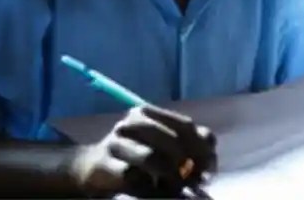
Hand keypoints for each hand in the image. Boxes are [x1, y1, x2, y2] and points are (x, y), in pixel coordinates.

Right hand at [70, 105, 216, 198]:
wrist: (93, 169)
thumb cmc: (135, 155)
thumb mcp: (163, 145)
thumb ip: (189, 145)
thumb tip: (210, 164)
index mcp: (146, 113)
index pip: (185, 126)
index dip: (201, 148)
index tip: (210, 168)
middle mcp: (129, 123)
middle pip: (170, 140)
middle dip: (188, 162)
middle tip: (195, 181)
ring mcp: (114, 144)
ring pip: (151, 157)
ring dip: (170, 176)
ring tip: (176, 187)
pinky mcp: (102, 167)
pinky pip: (133, 178)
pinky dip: (150, 188)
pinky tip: (158, 191)